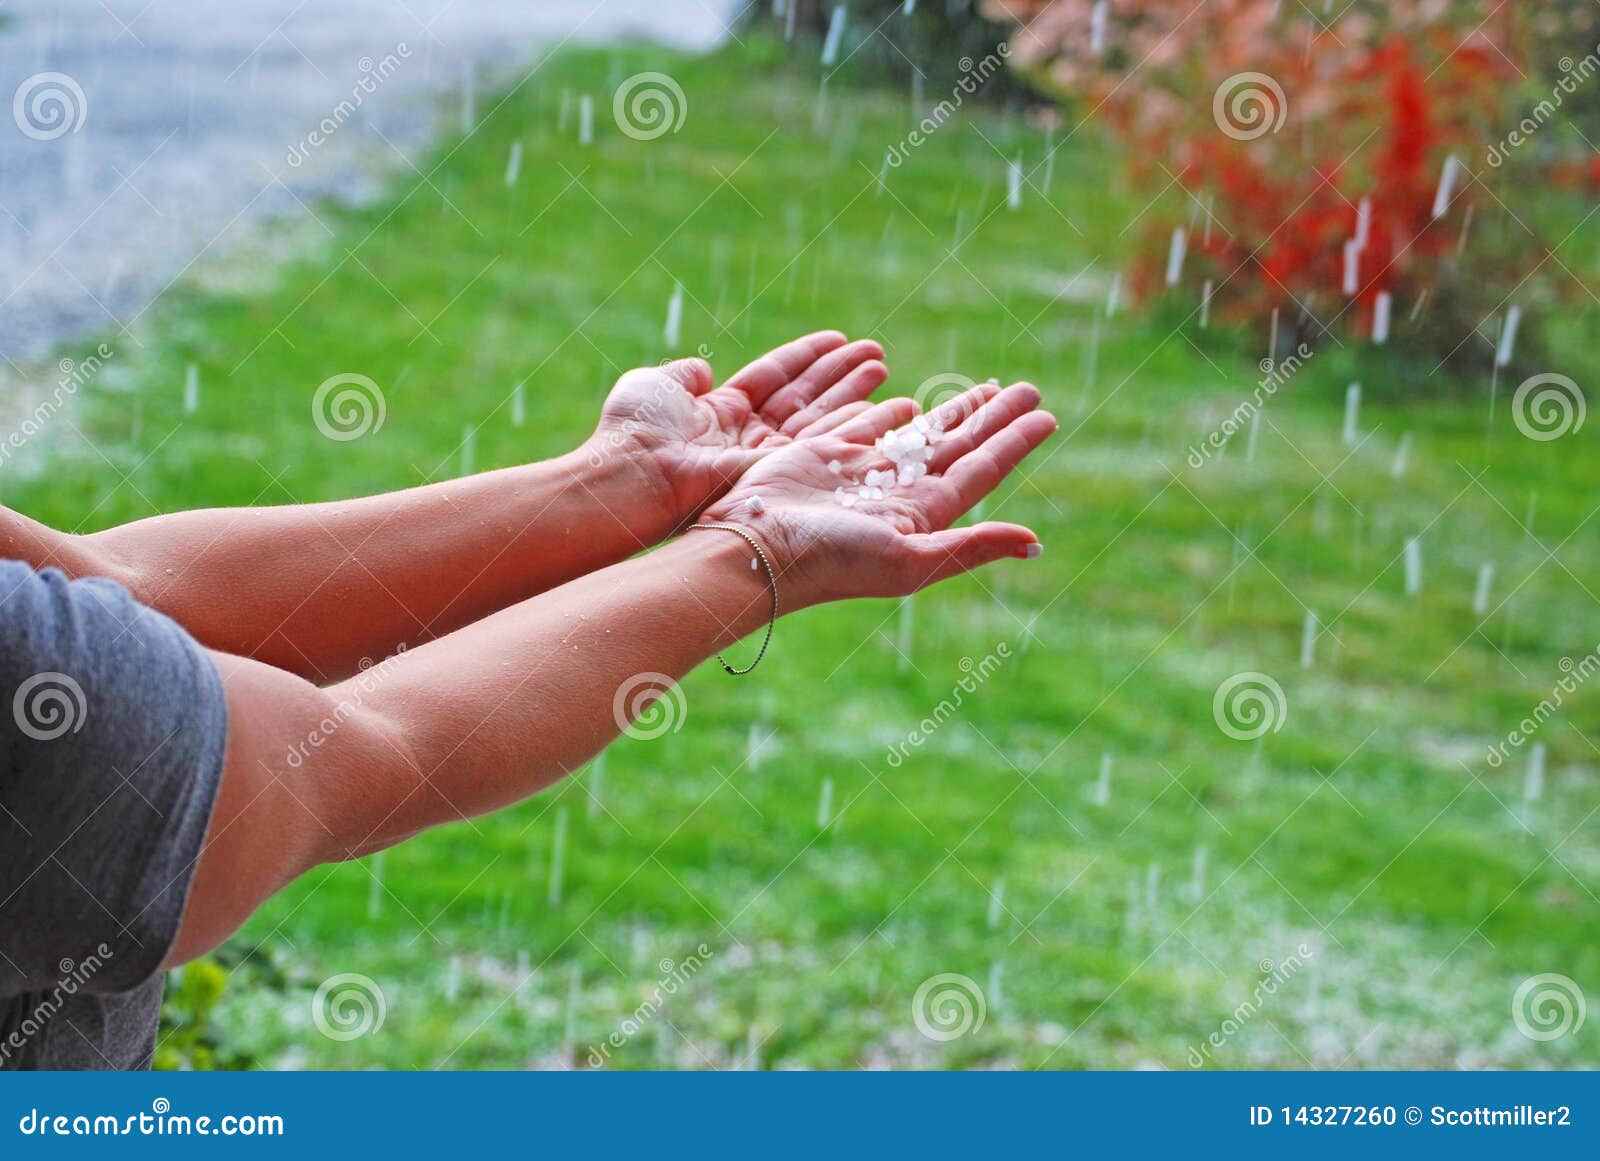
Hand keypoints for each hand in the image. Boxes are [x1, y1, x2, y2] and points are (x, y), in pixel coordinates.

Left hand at [592, 331, 887, 530]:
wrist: (636, 471)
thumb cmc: (637, 427)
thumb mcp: (658, 385)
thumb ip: (685, 375)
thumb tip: (703, 370)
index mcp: (722, 410)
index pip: (775, 377)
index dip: (808, 357)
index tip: (839, 338)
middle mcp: (749, 434)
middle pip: (805, 396)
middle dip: (841, 374)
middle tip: (876, 353)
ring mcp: (764, 455)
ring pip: (818, 417)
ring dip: (853, 393)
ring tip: (883, 368)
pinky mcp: (775, 472)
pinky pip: (819, 442)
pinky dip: (850, 424)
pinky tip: (876, 404)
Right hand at [701, 381, 1056, 607]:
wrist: (756, 548)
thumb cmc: (832, 560)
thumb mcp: (910, 559)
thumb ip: (971, 547)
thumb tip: (1036, 543)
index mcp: (924, 516)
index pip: (981, 469)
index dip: (1014, 442)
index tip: (1047, 415)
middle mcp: (897, 494)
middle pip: (958, 445)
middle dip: (993, 416)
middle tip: (1027, 388)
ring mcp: (861, 474)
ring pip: (919, 433)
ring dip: (953, 412)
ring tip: (984, 389)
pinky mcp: (825, 456)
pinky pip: (870, 427)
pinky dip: (892, 413)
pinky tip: (912, 404)